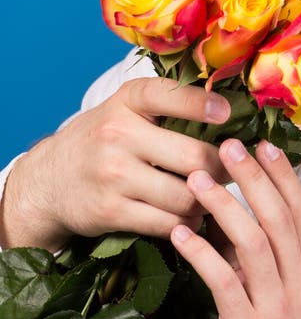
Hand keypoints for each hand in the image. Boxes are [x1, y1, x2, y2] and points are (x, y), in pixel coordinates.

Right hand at [0, 77, 229, 251]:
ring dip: (207, 201)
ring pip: (184, 196)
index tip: (227, 113)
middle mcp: (119, 133)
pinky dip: (186, 223)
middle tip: (234, 170)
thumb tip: (229, 107)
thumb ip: (167, 102)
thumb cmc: (102, 137)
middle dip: (222, 168)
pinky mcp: (110, 211)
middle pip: (193, 157)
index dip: (203, 103)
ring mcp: (114, 174)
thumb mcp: (125, 107)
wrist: (48, 180)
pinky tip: (191, 217)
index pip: (170, 95)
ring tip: (214, 196)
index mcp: (129, 99)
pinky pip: (166, 223)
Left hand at [171, 138, 300, 318]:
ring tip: (196, 181)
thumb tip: (238, 190)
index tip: (263, 142)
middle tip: (227, 147)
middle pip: (279, 217)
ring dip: (223, 205)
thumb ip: (265, 244)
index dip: (283, 173)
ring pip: (253, 242)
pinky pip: (223, 280)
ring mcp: (277, 306)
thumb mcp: (276, 282)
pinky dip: (200, 252)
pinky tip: (180, 233)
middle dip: (253, 177)